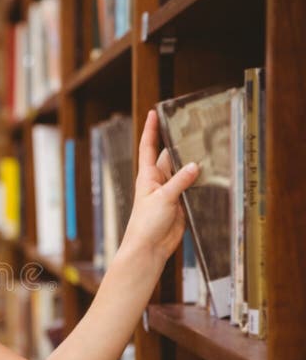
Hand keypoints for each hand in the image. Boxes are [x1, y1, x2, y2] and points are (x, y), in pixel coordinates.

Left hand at [121, 110, 199, 266]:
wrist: (149, 247)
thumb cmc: (145, 223)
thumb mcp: (163, 198)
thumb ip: (179, 181)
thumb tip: (196, 165)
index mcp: (148, 176)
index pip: (149, 147)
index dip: (151, 130)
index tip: (154, 112)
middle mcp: (159, 180)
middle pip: (170, 156)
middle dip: (180, 143)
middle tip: (193, 126)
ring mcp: (171, 191)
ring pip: (184, 171)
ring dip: (194, 162)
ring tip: (208, 146)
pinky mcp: (181, 203)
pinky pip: (193, 187)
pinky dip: (201, 180)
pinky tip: (213, 173)